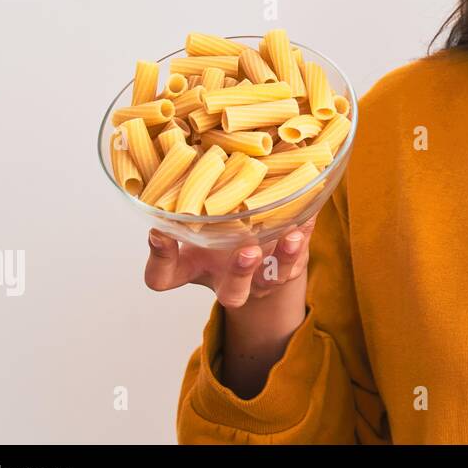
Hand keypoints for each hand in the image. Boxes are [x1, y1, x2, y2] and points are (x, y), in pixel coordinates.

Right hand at [144, 215, 318, 308]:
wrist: (261, 258)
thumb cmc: (219, 238)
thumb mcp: (197, 227)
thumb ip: (186, 211)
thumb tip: (179, 175)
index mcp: (194, 269)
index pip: (164, 277)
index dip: (160, 258)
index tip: (159, 231)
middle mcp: (228, 280)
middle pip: (232, 292)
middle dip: (240, 273)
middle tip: (247, 251)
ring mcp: (263, 276)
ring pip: (275, 277)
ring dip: (284, 257)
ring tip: (291, 236)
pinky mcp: (291, 265)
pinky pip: (301, 254)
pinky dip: (306, 234)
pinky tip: (309, 215)